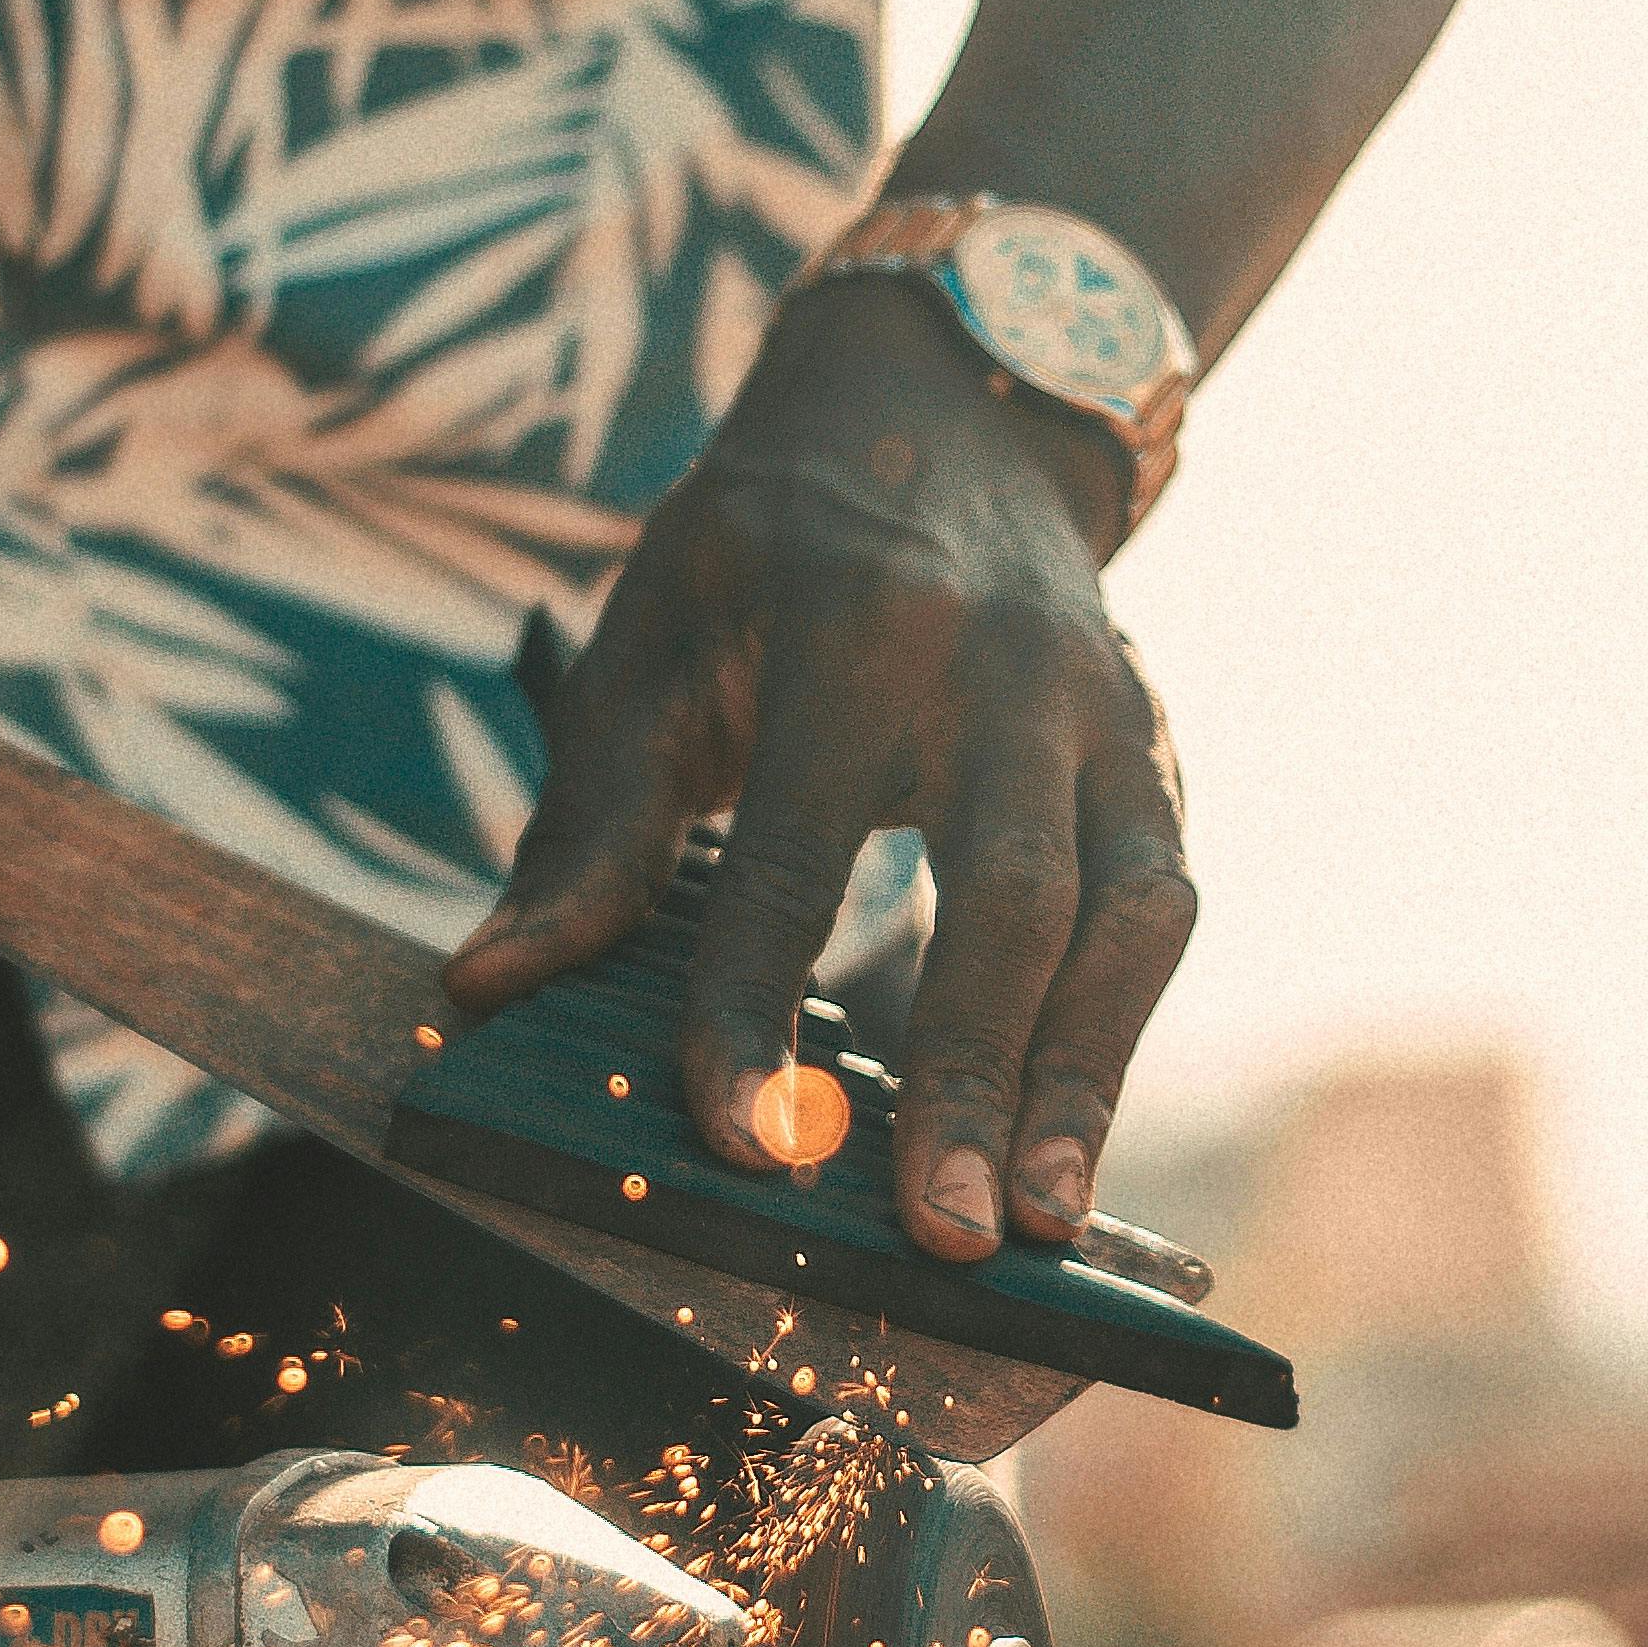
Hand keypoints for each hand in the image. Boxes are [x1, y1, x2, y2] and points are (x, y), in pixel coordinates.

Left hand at [442, 279, 1197, 1262]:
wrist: (945, 412)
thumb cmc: (766, 554)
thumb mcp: (649, 645)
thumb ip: (586, 822)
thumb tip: (488, 983)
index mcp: (854, 630)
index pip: (799, 850)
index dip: (761, 1004)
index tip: (743, 1140)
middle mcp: (1005, 669)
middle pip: (1004, 895)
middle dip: (969, 1075)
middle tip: (938, 1235)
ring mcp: (1105, 711)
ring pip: (1120, 914)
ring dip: (1079, 1081)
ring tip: (1037, 1224)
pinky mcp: (1156, 757)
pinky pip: (1159, 909)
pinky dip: (1117, 1035)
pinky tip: (1068, 1149)